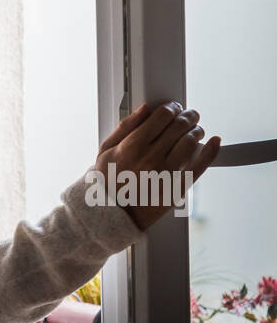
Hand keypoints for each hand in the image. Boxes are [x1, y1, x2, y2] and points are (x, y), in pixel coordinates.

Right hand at [94, 101, 220, 231]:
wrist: (112, 214)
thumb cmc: (106, 181)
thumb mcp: (106, 149)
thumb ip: (125, 126)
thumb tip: (145, 109)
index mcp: (133, 145)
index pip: (162, 116)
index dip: (171, 107)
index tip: (174, 108)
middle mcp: (151, 156)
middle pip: (179, 126)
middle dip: (187, 116)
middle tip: (190, 115)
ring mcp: (166, 172)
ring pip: (190, 141)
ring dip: (197, 130)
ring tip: (196, 130)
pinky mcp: (177, 187)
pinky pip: (199, 166)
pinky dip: (210, 152)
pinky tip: (215, 141)